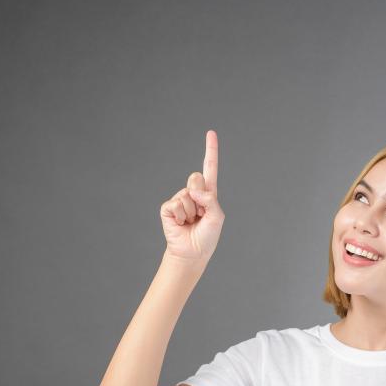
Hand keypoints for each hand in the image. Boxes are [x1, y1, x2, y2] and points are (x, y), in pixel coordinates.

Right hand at [159, 130, 225, 263]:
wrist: (192, 252)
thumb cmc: (207, 236)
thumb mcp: (217, 217)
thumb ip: (210, 200)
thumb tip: (194, 190)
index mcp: (208, 193)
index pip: (210, 168)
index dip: (210, 150)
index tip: (211, 132)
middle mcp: (193, 193)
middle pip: (196, 177)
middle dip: (200, 195)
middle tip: (199, 213)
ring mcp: (180, 199)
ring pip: (187, 194)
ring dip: (191, 212)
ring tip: (191, 222)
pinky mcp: (168, 208)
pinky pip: (175, 204)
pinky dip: (180, 216)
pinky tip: (181, 224)